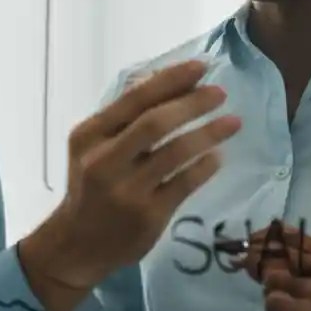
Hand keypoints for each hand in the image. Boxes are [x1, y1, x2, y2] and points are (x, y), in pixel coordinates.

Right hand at [20, 60, 240, 310]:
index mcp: (89, 135)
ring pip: (176, 153)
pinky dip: (205, 166)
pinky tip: (218, 156)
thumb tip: (163, 78)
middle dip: (192, 103)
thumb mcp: (92, 146)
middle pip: (155, 123)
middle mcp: (104, 161)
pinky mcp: (148, 216)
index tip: (201, 66)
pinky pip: (185, 184)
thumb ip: (122, 115)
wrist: (77, 244)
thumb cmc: (91, 185)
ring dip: (208, 133)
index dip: (171, 80)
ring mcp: (127, 191)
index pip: (134, 99)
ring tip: (233, 122)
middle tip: (220, 93)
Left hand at [231, 223, 310, 310]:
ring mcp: (310, 287)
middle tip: (244, 262)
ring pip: (272, 274)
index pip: (287, 234)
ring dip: (264, 282)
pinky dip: (270, 305)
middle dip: (255, 256)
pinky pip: (274, 300)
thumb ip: (309, 259)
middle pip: (275, 251)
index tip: (252, 240)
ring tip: (269, 291)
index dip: (264, 235)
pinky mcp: (304, 309)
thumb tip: (277, 248)